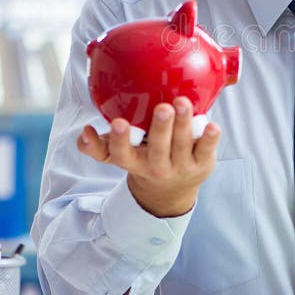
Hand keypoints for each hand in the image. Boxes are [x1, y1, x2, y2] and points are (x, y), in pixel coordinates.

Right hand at [77, 97, 219, 216]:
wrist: (171, 190)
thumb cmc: (143, 160)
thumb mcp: (118, 157)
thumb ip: (96, 146)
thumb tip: (83, 133)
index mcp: (134, 162)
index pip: (122, 153)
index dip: (120, 139)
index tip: (118, 122)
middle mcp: (157, 166)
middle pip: (159, 148)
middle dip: (161, 128)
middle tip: (163, 108)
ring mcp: (181, 166)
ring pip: (182, 144)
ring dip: (184, 124)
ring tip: (184, 104)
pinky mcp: (202, 163)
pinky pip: (206, 150)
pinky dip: (210, 138)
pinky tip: (212, 126)